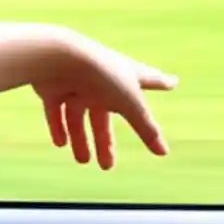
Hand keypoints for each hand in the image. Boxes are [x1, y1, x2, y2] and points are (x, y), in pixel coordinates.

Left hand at [32, 30, 177, 169]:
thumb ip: (146, 128)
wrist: (59, 57)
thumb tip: (164, 153)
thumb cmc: (102, 75)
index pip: (149, 80)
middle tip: (108, 166)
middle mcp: (100, 79)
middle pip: (104, 116)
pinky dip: (57, 127)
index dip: (161, 83)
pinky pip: (54, 110)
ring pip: (77, 117)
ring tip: (83, 161)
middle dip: (105, 141)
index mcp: (125, 75)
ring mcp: (75, 82)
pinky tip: (61, 144)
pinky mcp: (51, 87)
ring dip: (80, 140)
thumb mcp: (131, 104)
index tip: (172, 82)